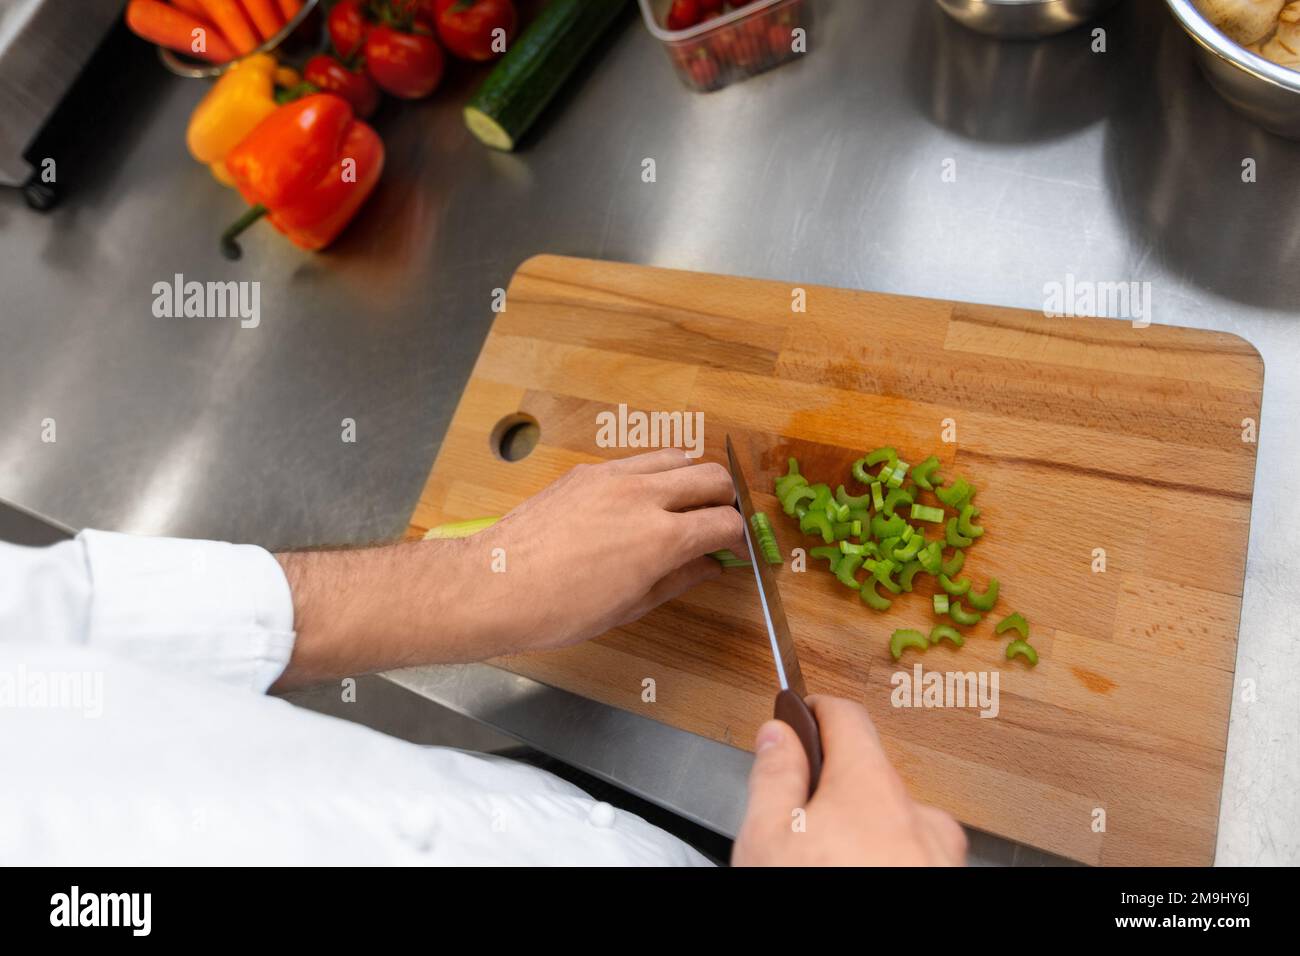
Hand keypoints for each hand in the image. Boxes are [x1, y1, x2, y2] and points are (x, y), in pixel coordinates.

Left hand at [273, 449, 745, 687]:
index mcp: (662, 538)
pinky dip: (656, 473)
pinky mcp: (589, 470)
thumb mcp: (630, 606)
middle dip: (726, 499)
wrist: (496, 584)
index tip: (737, 549)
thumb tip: (710, 566)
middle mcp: (645, 496)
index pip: (726, 522)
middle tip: (719, 522)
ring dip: (693, 478)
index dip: (740, 538)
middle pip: (712, 477)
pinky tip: (644, 498)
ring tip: (686, 503)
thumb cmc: (562, 610)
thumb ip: (678, 579)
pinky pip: (639, 460)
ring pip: (678, 456)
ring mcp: (615, 476)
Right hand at [732, 696, 966, 865]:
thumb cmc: (813, 894)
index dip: (813, 711)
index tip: (796, 718)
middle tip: (794, 829)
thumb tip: (777, 734)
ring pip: (894, 827)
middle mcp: (919, 816)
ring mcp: (940, 859)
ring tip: (820, 868)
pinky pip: (912, 863)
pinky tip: (852, 880)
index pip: (846, 716)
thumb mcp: (767, 839)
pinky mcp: (947, 884)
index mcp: (872, 786)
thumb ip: (774, 776)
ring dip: (861, 838)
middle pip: (869, 779)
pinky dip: (884, 867)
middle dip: (832, 795)